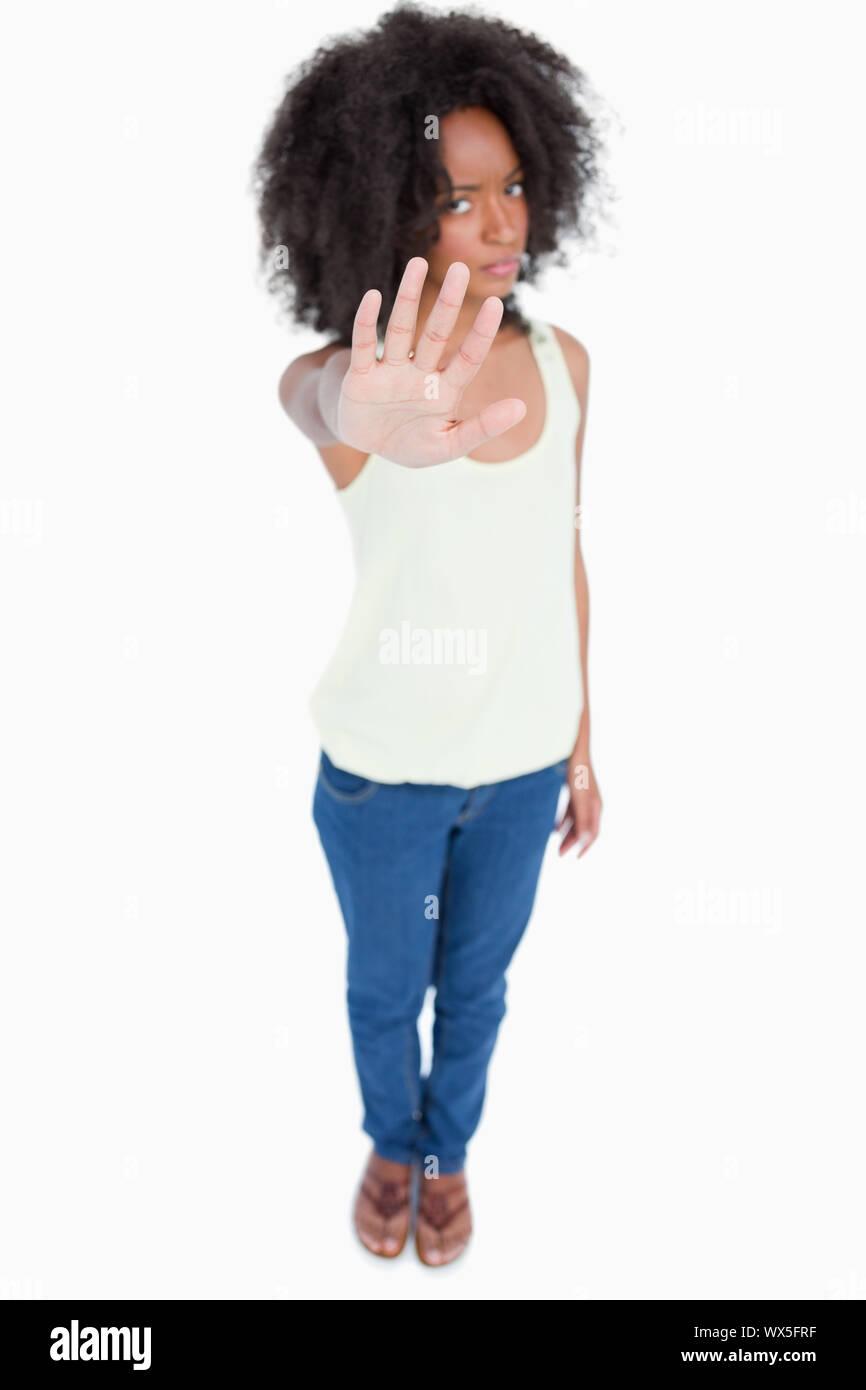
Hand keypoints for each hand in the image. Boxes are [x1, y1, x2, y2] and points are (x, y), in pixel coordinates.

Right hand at [335, 257, 526, 465]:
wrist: (368, 446)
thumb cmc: (412, 443)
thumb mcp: (449, 445)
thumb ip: (483, 427)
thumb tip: (522, 408)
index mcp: (445, 389)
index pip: (468, 358)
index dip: (481, 333)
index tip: (496, 304)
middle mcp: (420, 372)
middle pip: (436, 333)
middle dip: (448, 303)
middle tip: (461, 269)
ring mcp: (391, 371)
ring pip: (401, 328)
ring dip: (409, 298)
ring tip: (418, 264)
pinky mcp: (361, 376)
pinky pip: (365, 345)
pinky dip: (367, 322)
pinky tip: (374, 296)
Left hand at [556, 750, 601, 858]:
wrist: (574, 750)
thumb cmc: (578, 773)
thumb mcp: (579, 799)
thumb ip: (582, 819)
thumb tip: (585, 841)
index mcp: (596, 807)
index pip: (593, 833)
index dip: (585, 846)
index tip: (577, 858)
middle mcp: (592, 804)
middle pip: (583, 828)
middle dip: (573, 842)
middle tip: (560, 854)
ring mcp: (583, 797)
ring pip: (576, 821)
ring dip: (567, 832)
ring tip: (557, 843)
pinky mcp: (575, 791)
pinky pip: (570, 811)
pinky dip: (564, 820)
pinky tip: (555, 827)